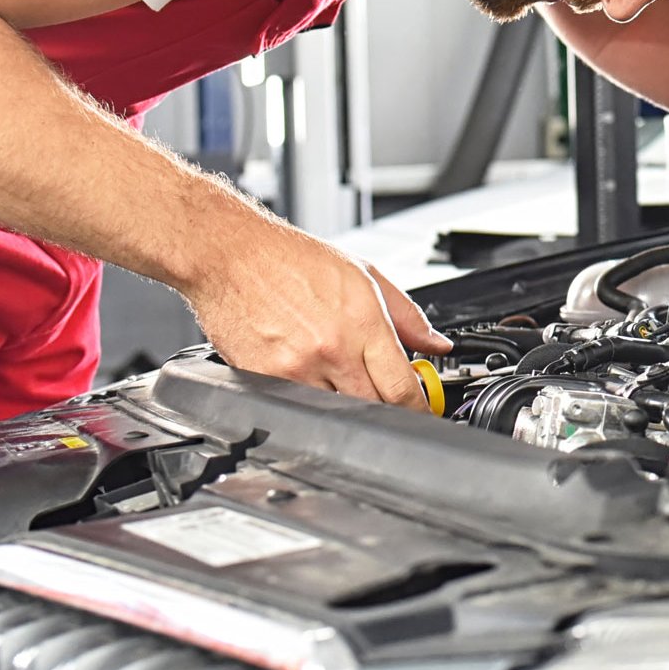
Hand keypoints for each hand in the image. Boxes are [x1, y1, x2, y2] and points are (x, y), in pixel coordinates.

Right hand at [186, 232, 453, 410]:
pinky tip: (312, 379)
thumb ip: (408, 316)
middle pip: (374, 408)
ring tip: (345, 383)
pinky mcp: (263, 380)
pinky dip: (312, 403)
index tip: (424, 411)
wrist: (231, 255)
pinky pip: (298, 407)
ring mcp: (295, 370)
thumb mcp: (365, 275)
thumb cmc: (293, 259)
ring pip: (337, 414)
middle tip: (388, 398)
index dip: (420, 408)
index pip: (402, 388)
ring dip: (350, 407)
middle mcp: (331, 351)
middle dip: (388, 409)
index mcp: (362, 323)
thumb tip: (438, 345)